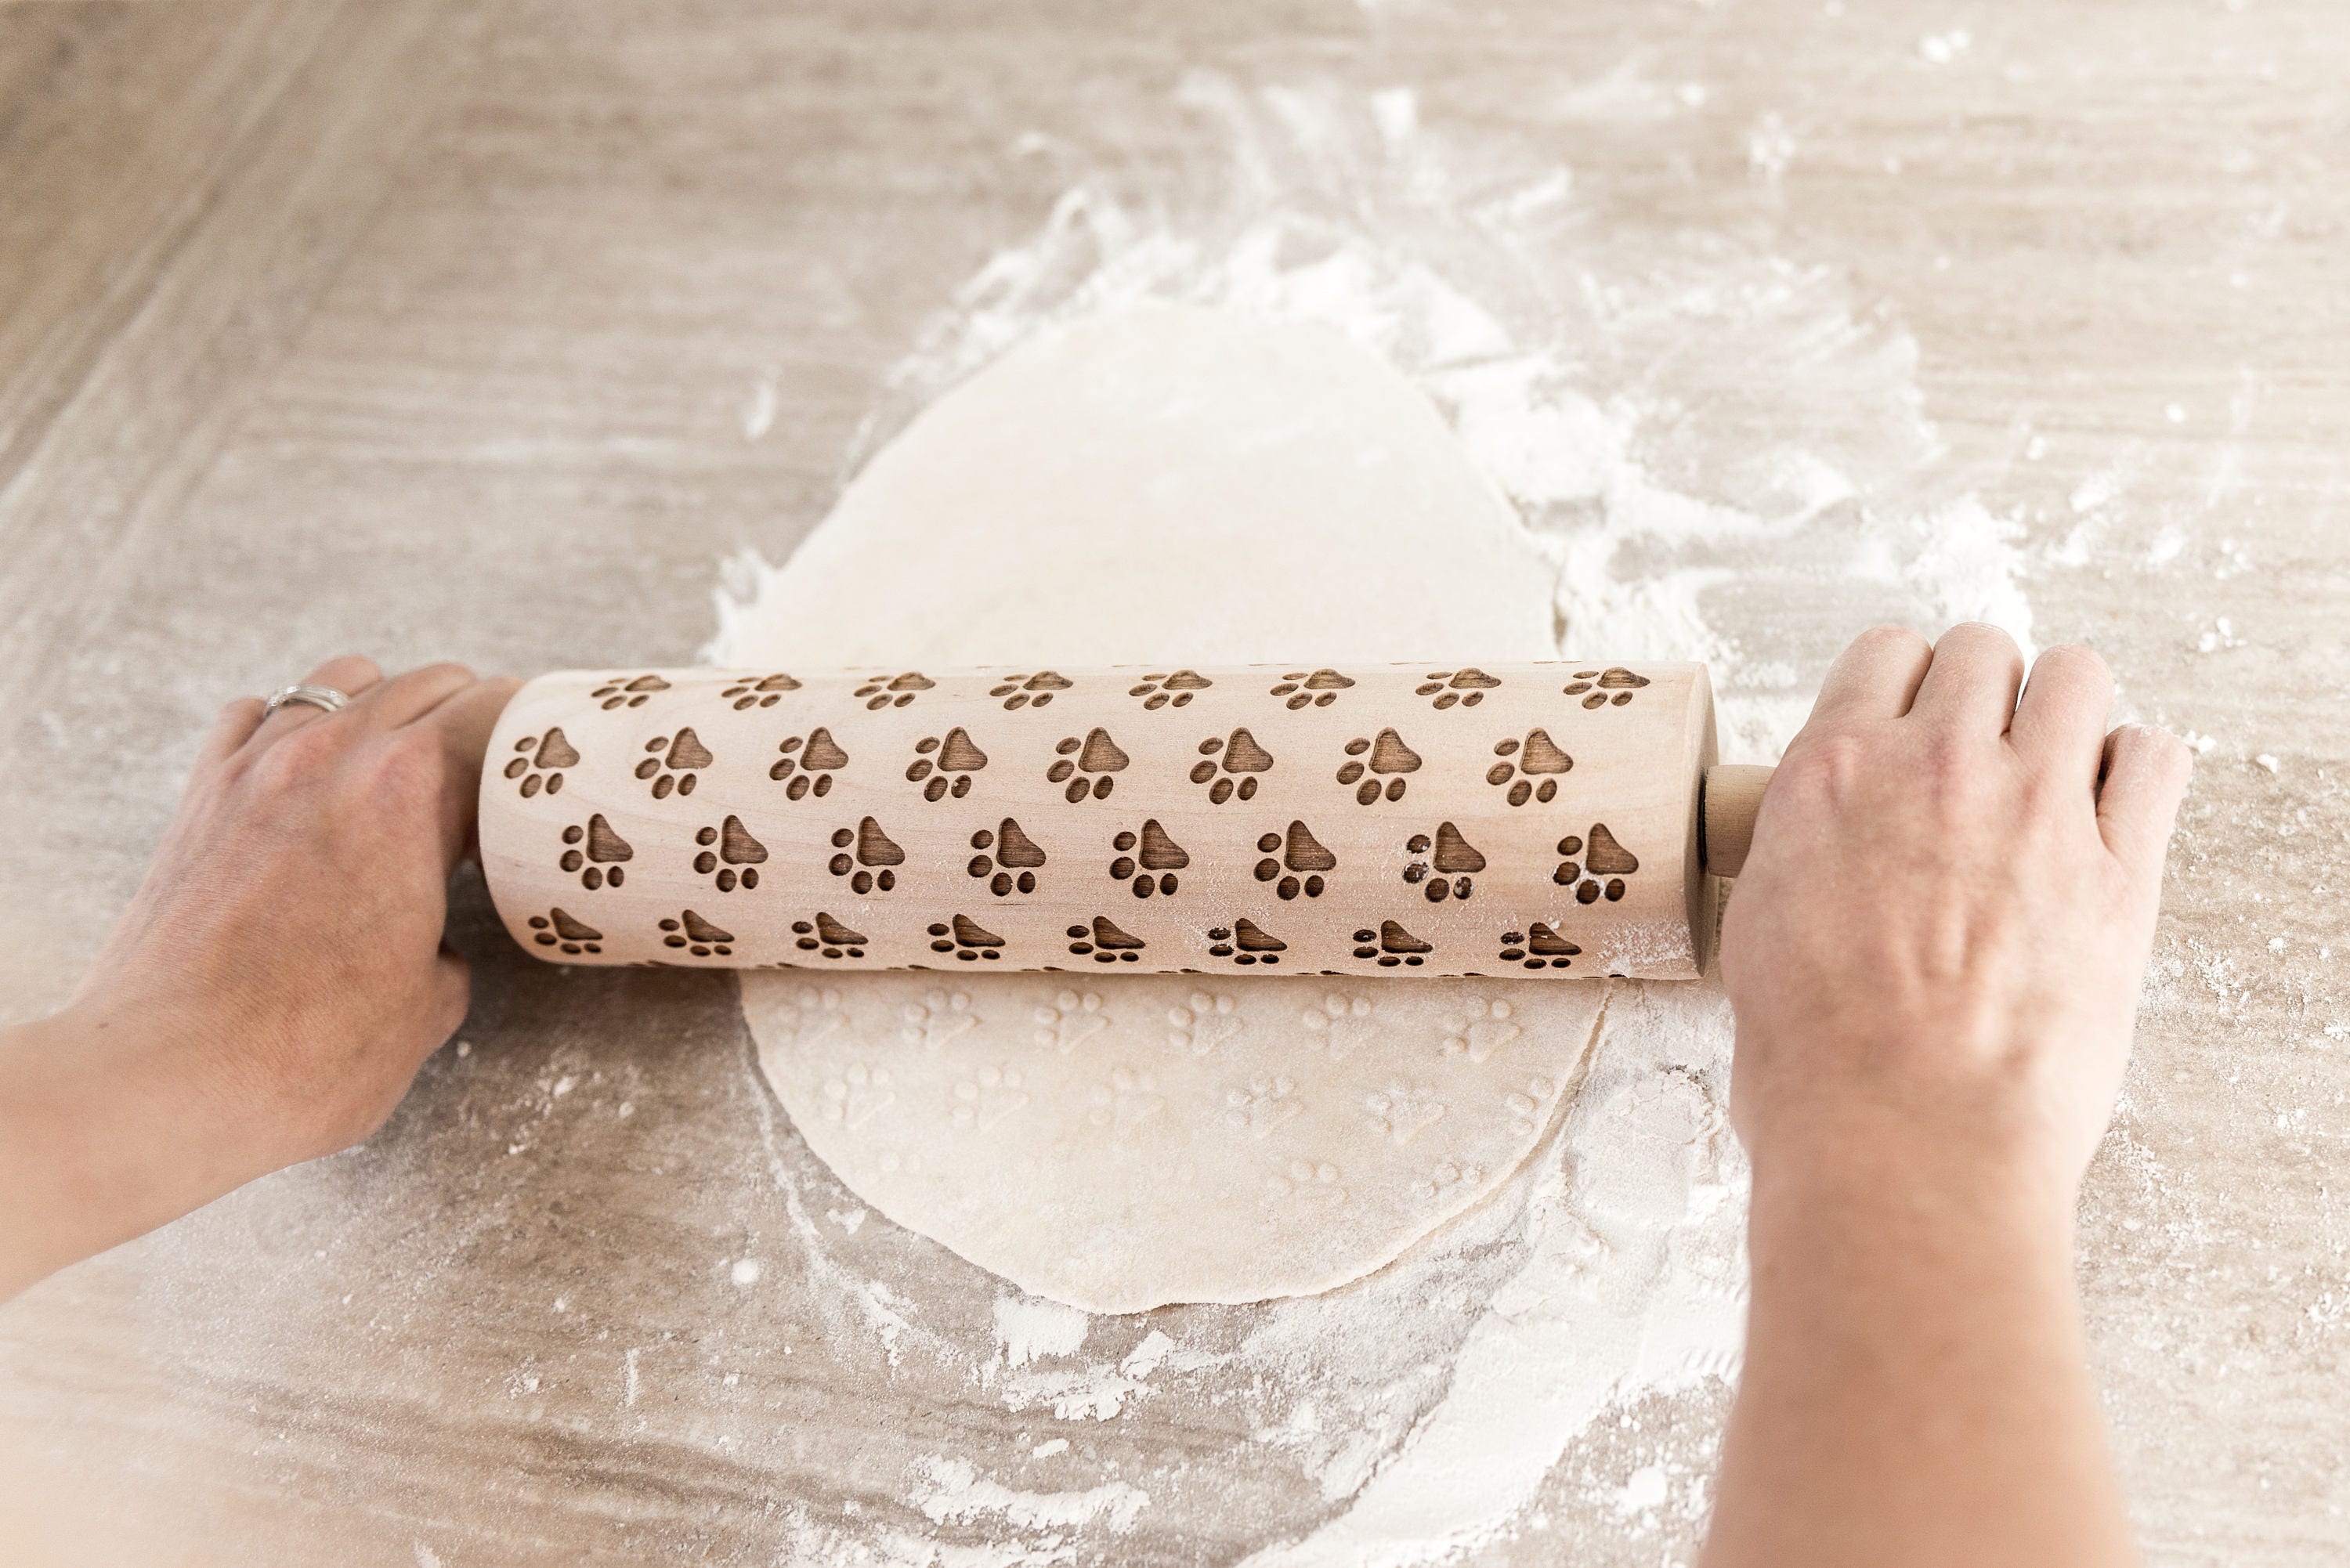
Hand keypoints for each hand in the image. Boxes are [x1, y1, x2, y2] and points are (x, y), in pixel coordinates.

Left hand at [0, 655, 517, 1299]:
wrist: (165, 1082)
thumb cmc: (303, 1052)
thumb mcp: (428, 1007)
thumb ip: (447, 949)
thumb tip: (433, 950)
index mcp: (410, 793)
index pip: (494, 715)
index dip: (536, 739)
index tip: (552, 766)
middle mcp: (331, 757)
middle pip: (425, 685)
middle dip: (471, 719)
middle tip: (495, 771)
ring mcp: (255, 769)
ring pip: (341, 681)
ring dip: (385, 708)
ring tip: (405, 761)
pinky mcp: (198, 800)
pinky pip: (252, 717)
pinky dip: (291, 727)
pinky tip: (307, 773)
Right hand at [1702, 626, 2187, 1567]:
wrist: (1903, 1139)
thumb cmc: (1816, 1068)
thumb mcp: (1760, 933)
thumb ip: (1801, 856)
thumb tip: (1820, 853)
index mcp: (1831, 775)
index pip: (1884, 653)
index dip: (1902, 685)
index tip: (1909, 723)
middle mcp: (1932, 766)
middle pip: (1983, 650)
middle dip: (1984, 693)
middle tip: (1981, 754)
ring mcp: (2035, 809)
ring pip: (2077, 677)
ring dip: (2065, 714)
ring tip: (2054, 774)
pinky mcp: (2119, 871)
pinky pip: (2156, 759)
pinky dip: (2138, 774)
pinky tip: (2112, 816)